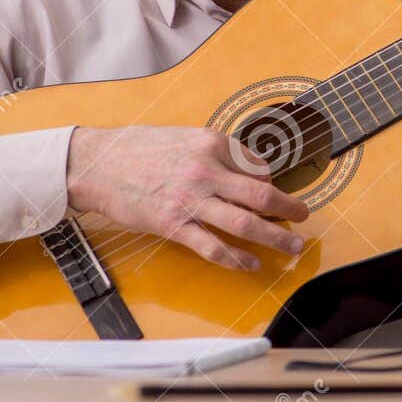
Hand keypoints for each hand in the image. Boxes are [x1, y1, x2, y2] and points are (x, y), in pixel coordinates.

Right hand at [64, 125, 308, 271]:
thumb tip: (254, 174)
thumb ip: (219, 154)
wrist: (98, 163)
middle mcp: (205, 170)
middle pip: (262, 195)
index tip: (274, 194)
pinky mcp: (173, 225)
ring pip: (244, 223)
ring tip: (292, 246)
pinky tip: (251, 263)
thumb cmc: (141, 148)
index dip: (271, 183)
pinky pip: (213, 247)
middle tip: (303, 217)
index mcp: (211, 143)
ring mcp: (190, 200)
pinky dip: (237, 259)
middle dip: (289, 209)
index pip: (258, 166)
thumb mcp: (186, 137)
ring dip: (275, 238)